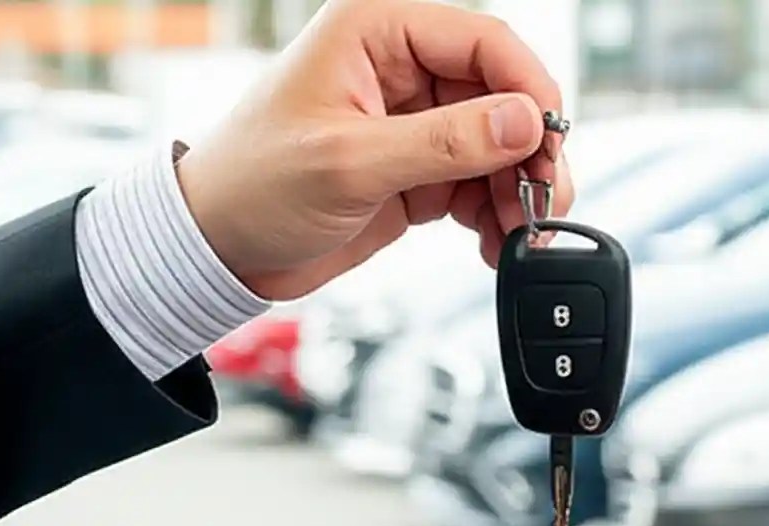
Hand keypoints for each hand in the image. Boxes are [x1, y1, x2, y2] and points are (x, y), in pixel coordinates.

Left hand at [175, 0, 573, 299]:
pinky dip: (498, 214)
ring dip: (520, 190)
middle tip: (543, 201)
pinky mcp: (419, 170)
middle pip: (503, 95)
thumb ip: (444, 142)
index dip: (528, 87)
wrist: (219, 249)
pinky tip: (496, 243)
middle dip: (530, 152)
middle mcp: (402, 69)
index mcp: (377, 32)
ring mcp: (415, 122)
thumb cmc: (251, 186)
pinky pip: (481, 183)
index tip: (549, 141)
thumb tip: (524, 122)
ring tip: (520, 234)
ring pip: (501, 144)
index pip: (483, 40)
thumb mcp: (349, 163)